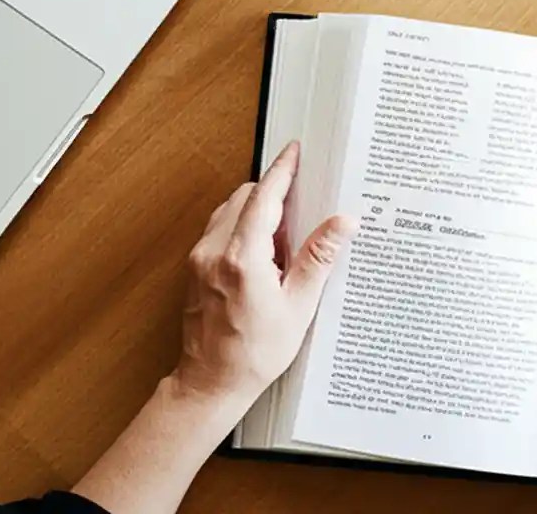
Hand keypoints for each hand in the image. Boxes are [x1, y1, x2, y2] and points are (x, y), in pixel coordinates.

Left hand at [172, 141, 357, 405]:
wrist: (211, 383)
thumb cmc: (255, 354)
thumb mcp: (299, 306)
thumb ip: (319, 257)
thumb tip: (342, 223)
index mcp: (242, 258)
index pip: (264, 198)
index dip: (282, 171)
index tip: (294, 152)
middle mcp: (214, 251)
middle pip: (244, 199)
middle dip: (272, 195)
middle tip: (302, 211)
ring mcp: (199, 259)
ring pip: (229, 213)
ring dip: (256, 213)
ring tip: (284, 244)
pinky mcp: (194, 269)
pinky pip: (219, 231)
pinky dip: (241, 230)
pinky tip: (262, 257)